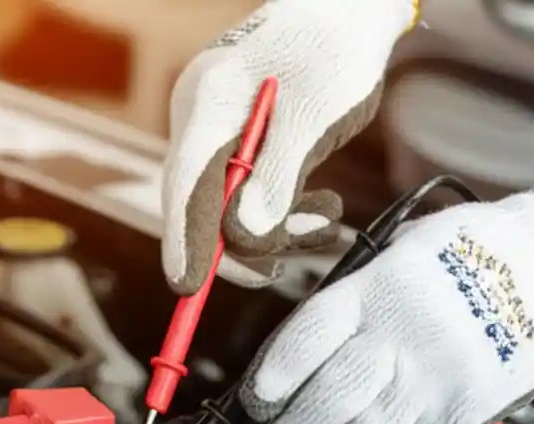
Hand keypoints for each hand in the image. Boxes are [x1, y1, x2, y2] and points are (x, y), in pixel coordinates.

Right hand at [161, 0, 417, 294]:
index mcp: (208, 101)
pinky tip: (317, 207)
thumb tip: (243, 238)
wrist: (350, 9)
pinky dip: (280, 208)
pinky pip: (246, 190)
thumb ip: (277, 178)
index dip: (184, 239)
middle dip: (241, 240)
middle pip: (199, 200)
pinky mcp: (239, 138)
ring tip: (325, 219)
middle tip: (285, 260)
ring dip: (275, 225)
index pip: (184, 183)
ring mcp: (217, 127)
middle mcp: (201, 116)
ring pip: (227, 202)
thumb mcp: (314, 116)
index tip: (186, 286)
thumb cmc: (334, 49)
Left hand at [241, 155, 533, 423]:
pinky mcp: (464, 412)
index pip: (306, 339)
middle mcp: (404, 337)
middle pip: (329, 397)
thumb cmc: (478, 248)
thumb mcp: (404, 249)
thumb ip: (357, 295)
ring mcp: (436, 380)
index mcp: (381, 289)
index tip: (257, 397)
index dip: (272, 374)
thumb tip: (308, 345)